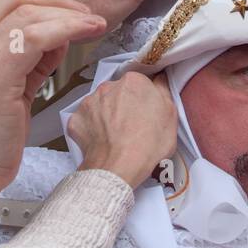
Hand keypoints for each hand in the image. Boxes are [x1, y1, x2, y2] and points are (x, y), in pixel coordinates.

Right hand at [0, 0, 106, 226]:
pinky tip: (86, 34)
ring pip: (29, 14)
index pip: (6, 2)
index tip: (73, 12)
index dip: (45, 0)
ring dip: (68, 16)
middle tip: (88, 15)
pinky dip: (66, 30)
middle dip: (59, 1)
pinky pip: (35, 37)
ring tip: (95, 25)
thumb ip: (30, 60)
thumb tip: (59, 37)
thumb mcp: (9, 90)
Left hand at [67, 71, 176, 189]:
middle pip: (117, 92)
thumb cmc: (148, 144)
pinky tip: (101, 140)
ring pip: (100, 105)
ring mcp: (89, 102)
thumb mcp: (171, 116)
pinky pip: (85, 120)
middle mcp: (108, 86)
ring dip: (106, 115)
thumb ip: (163, 91)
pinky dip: (92, 128)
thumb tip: (159, 80)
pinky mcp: (76, 119)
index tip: (145, 112)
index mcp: (133, 82)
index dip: (143, 98)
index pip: (139, 83)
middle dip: (123, 105)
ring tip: (115, 135)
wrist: (118, 168)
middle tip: (131, 126)